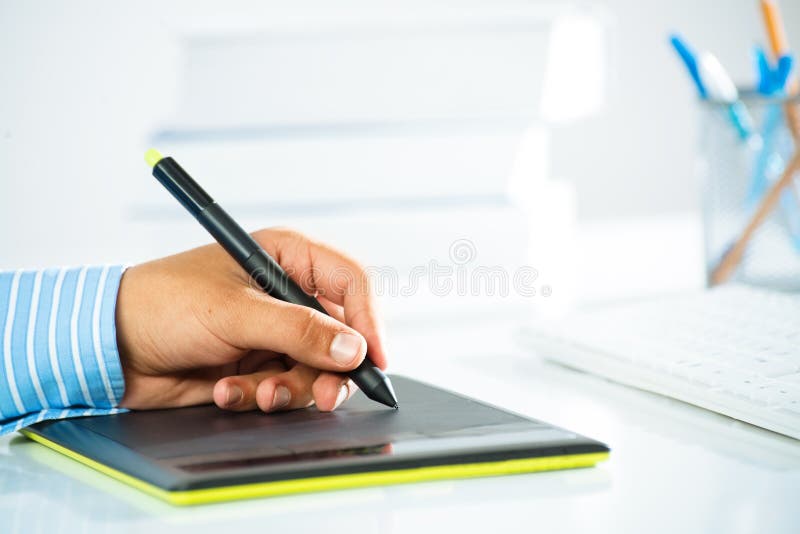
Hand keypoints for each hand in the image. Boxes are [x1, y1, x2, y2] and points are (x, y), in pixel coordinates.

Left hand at [115, 228, 386, 412]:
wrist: (110, 348)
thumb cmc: (164, 304)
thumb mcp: (235, 313)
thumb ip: (298, 331)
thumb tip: (353, 350)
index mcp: (286, 258)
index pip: (350, 284)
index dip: (368, 321)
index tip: (373, 359)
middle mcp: (286, 295)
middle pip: (340, 336)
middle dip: (329, 370)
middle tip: (323, 396)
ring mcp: (273, 334)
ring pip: (316, 370)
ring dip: (288, 389)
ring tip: (254, 392)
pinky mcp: (258, 366)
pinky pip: (285, 389)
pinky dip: (259, 396)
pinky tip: (226, 390)